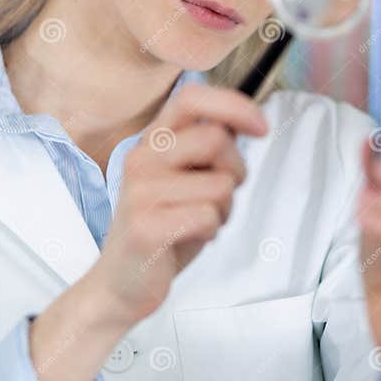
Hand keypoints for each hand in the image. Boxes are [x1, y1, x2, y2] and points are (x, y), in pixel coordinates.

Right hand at [89, 82, 268, 325]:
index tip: (259, 127)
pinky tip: (190, 237)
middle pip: (216, 139)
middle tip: (220, 195)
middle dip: (236, 171)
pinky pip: (208, 216)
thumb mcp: (183, 177)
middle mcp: (141, 159)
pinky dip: (212, 230)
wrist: (121, 283)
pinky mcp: (146, 226)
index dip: (233, 105)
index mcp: (152, 141)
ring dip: (225, 209)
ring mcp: (140, 192)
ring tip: (199, 221)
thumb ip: (206, 147)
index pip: (192, 97)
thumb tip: (245, 119)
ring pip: (220, 184)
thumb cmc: (162, 226)